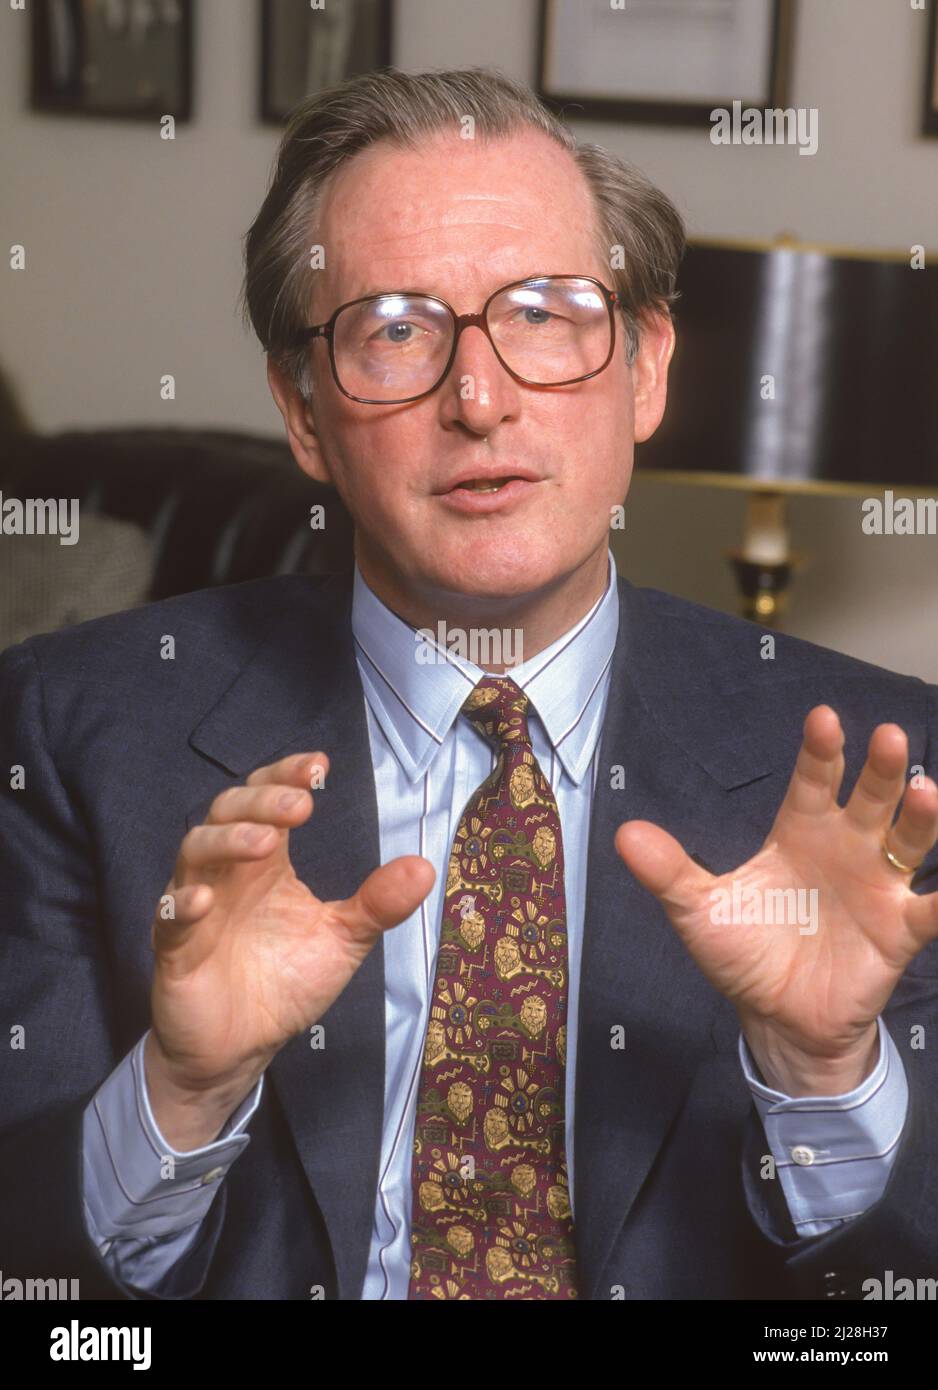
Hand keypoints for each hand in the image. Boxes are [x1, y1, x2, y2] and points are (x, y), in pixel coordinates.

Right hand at [146, 750, 434, 1147]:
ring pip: (194, 852)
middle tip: (301, 806)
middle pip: (228, 812)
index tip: (319, 766)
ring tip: (265, 844)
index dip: (287, 776)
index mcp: (267, 863)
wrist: (242, 1047)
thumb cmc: (286, 983)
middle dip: (262, 802)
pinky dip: (183, 905)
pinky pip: (168, 917)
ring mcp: (196, 905)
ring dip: (227, 841)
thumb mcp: (342, 940)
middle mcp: (228, 872)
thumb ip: (377, 904)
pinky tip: (205, 902)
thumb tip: (425, 868)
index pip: (269, 800)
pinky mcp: (173, 948)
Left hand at [614, 706, 937, 1093]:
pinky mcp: (899, 931)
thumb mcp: (700, 911)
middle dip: (879, 768)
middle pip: (868, 799)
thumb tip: (624, 833)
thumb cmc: (745, 953)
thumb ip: (670, 872)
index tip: (822, 718)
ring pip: (907, 841)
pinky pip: (932, 911)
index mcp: (799, 834)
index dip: (820, 751)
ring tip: (923, 791)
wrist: (778, 1019)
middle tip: (887, 737)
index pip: (812, 782)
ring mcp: (877, 887)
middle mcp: (845, 849)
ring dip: (919, 817)